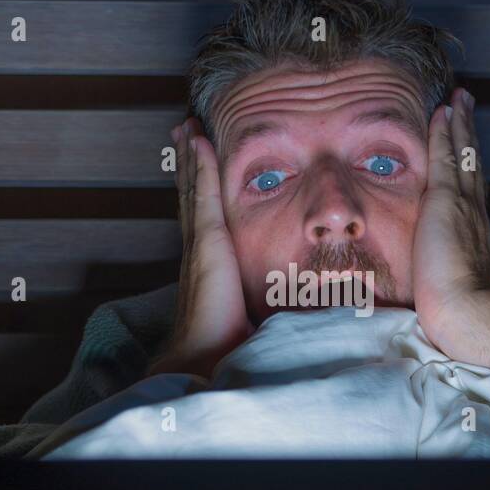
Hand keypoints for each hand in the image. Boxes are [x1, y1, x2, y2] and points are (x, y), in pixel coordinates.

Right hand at [149, 118, 253, 378]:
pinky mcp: (206, 243)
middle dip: (190, 164)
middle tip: (186, 132)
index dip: (201, 191)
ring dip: (191, 157)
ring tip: (187, 128)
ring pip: (194, 189)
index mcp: (211, 268)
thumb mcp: (256, 320)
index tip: (202, 166)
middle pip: (193, 196)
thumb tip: (303, 309)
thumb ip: (270, 308)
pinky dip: (199, 167)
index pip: (206, 219)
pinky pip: (202, 195)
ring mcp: (199, 244)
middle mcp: (199, 251)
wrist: (205, 361)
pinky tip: (198, 141)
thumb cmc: (230, 350)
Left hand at [411, 87, 489, 365]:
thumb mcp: (449, 286)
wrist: (468, 313)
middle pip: (470, 163)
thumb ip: (442, 276)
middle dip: (467, 133)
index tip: (463, 143)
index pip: (469, 189)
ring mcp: (462, 204)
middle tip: (465, 105)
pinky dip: (446, 131)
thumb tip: (428, 286)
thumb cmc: (458, 313)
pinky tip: (443, 111)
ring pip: (461, 153)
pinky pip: (445, 155)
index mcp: (472, 232)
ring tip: (458, 99)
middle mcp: (473, 212)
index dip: (466, 164)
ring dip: (459, 123)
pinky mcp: (446, 201)